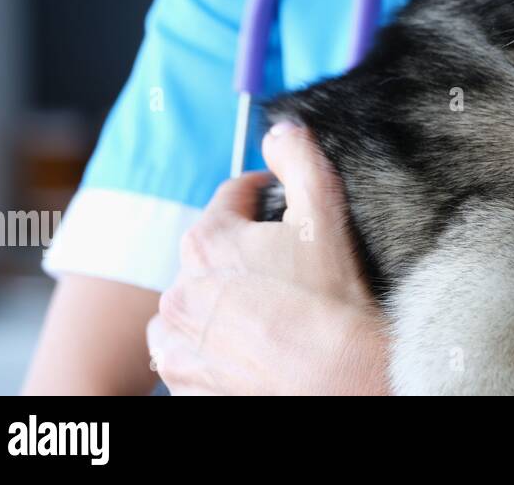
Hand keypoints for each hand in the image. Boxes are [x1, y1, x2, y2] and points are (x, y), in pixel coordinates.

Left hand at [146, 123, 387, 394]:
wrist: (333, 377)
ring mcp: (180, 340)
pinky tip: (244, 343)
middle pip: (211, 251)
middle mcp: (181, 290)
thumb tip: (281, 132)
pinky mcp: (187, 381)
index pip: (233, 197)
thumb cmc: (328, 298)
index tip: (285, 202)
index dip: (265, 193)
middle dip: (244, 248)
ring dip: (216, 298)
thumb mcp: (323, 210)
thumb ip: (299, 158)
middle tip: (286, 261)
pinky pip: (186, 351)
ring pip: (190, 303)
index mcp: (208, 242)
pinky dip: (207, 344)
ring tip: (261, 306)